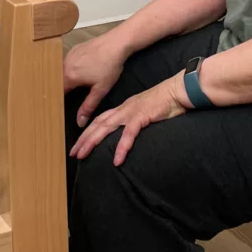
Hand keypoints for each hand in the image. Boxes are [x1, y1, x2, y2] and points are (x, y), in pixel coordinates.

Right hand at [63, 32, 128, 126]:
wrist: (116, 43)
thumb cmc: (109, 66)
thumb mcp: (100, 89)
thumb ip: (88, 106)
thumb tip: (79, 122)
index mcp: (69, 76)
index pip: (57, 93)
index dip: (58, 101)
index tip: (60, 107)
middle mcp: (64, 64)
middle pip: (58, 81)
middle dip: (61, 90)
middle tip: (67, 98)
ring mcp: (68, 54)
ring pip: (62, 71)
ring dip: (65, 78)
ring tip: (73, 85)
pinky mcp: (74, 48)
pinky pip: (67, 62)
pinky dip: (69, 68)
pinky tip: (79, 71)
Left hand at [71, 75, 189, 165]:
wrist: (179, 90)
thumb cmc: (165, 102)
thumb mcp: (145, 112)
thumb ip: (135, 121)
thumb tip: (128, 134)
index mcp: (123, 108)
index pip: (100, 120)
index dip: (87, 132)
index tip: (77, 145)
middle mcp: (123, 109)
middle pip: (98, 124)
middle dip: (84, 139)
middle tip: (73, 153)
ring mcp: (131, 112)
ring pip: (106, 127)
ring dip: (93, 142)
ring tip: (83, 155)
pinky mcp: (142, 116)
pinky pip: (129, 134)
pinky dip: (122, 147)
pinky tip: (117, 160)